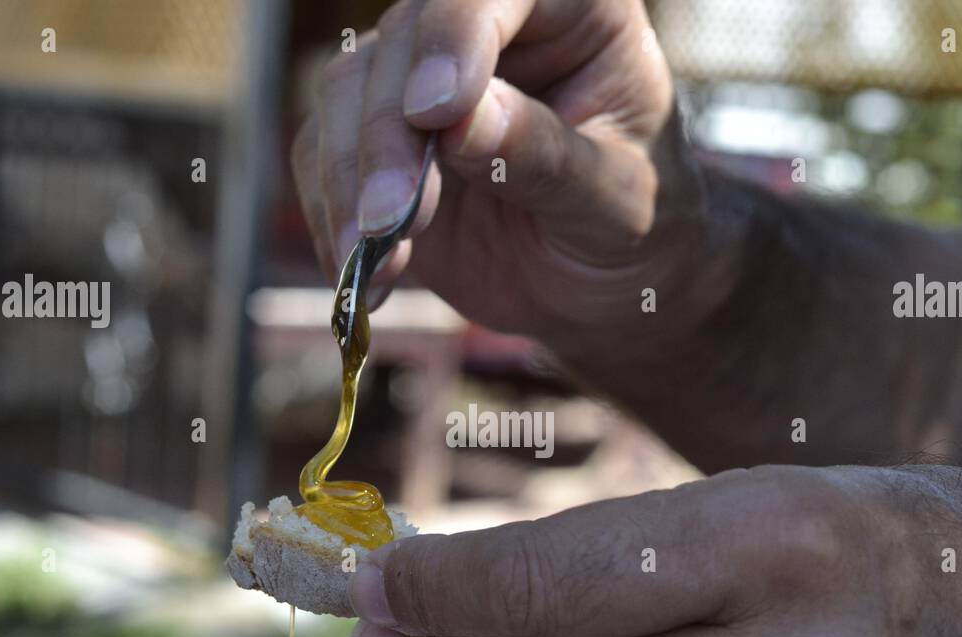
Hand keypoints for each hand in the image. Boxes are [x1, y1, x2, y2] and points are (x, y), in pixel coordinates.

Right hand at [291, 0, 712, 341]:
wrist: (605, 283)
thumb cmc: (637, 225)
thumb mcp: (617, 200)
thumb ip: (549, 158)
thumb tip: (463, 121)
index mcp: (570, 9)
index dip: (453, 40)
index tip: (435, 115)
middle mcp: (487, 27)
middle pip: (402, 42)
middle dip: (386, 136)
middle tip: (389, 218)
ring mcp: (422, 80)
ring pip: (347, 91)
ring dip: (348, 179)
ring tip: (374, 255)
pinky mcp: (380, 142)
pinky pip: (324, 155)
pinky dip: (331, 214)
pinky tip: (364, 270)